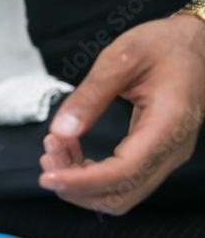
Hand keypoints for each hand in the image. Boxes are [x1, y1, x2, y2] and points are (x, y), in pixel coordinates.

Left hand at [39, 15, 204, 214]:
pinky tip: (70, 148)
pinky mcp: (157, 153)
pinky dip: (91, 173)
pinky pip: (123, 179)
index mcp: (168, 125)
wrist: (196, 42)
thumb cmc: (163, 44)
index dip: (82, 182)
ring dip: (81, 182)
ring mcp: (167, 154)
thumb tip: (61, 131)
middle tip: (47, 156)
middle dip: (76, 186)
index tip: (47, 177)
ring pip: (121, 192)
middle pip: (122, 195)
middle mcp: (172, 148)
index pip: (124, 173)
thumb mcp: (121, 58)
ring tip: (54, 149)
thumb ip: (90, 95)